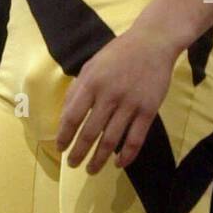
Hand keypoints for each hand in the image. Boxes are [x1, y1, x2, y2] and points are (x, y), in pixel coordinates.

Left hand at [56, 27, 177, 172]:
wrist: (152, 43)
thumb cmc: (118, 53)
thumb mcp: (91, 65)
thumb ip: (77, 89)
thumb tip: (65, 115)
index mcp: (91, 82)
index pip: (73, 116)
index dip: (64, 135)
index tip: (60, 148)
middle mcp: (109, 95)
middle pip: (91, 132)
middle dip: (79, 152)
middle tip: (73, 165)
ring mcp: (130, 104)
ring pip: (112, 140)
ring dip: (99, 158)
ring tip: (91, 170)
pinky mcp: (149, 110)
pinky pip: (136, 139)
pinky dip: (126, 155)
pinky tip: (118, 163)